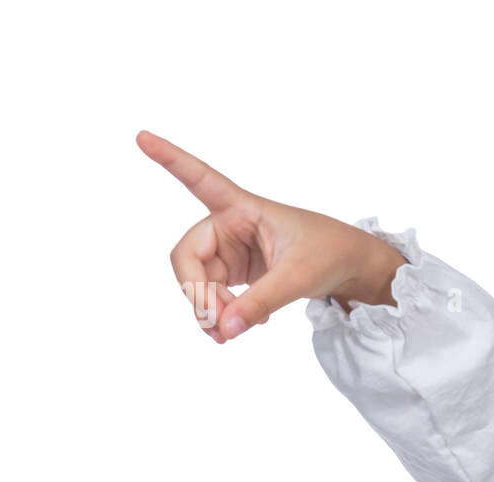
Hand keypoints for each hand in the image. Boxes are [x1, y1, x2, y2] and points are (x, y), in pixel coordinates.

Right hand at [137, 129, 405, 342]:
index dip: (170, 159)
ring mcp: (229, 250)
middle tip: (219, 325)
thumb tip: (224, 329)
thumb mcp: (299, 277)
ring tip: (229, 333)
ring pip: (196, 281)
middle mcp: (228, 224)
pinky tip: (240, 324)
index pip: (200, 179)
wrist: (351, 268)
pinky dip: (220, 314)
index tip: (141, 135)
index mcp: (242, 207)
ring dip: (207, 310)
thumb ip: (260, 303)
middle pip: (187, 257)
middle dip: (197, 293)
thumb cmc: (330, 253)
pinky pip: (211, 294)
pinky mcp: (234, 271)